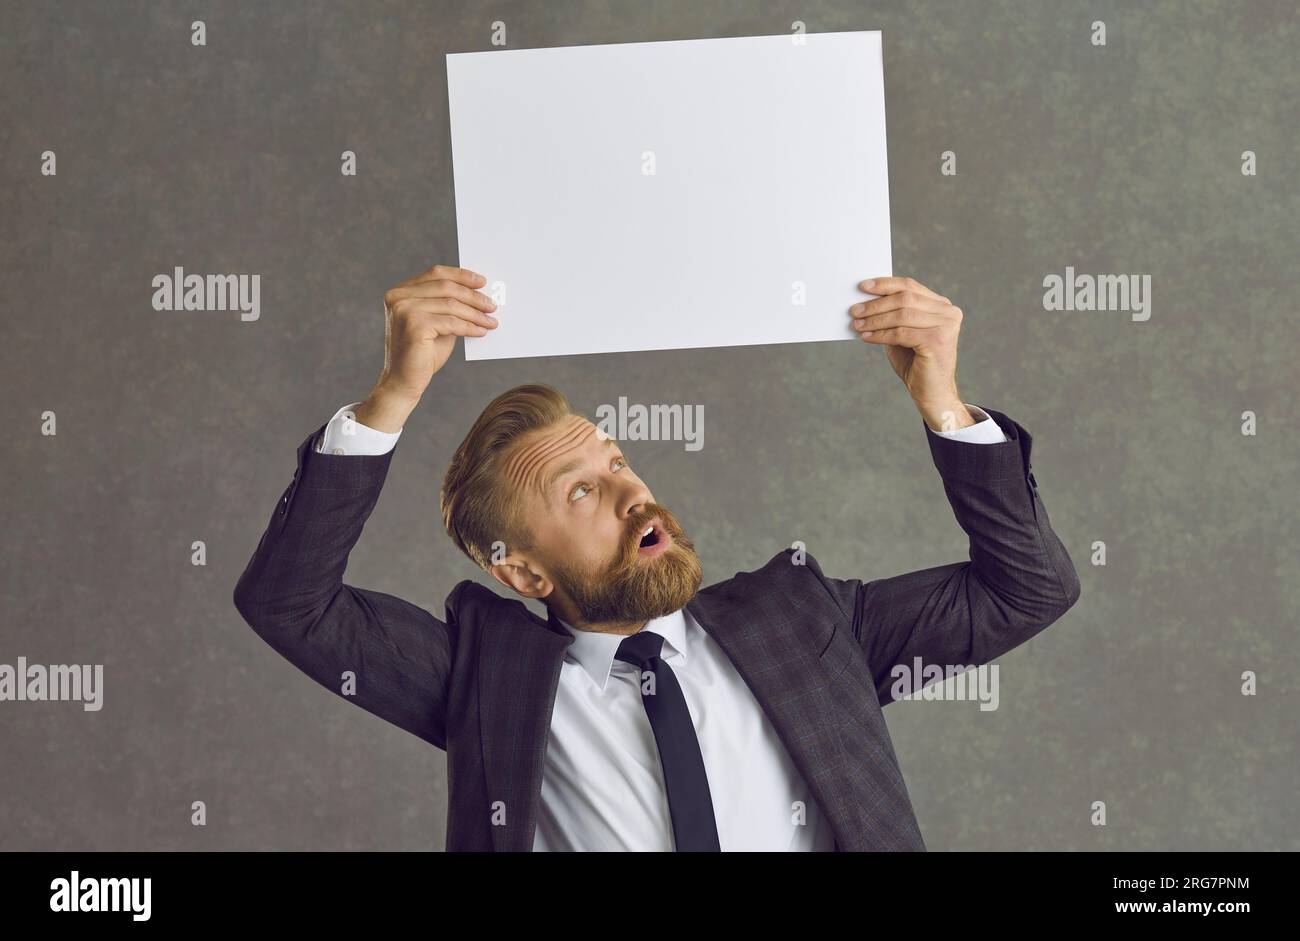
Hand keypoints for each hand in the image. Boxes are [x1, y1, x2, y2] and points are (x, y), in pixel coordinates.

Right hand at [356, 264, 498, 430]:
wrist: (404, 382)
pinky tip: (480, 332)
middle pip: (446, 287)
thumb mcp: (437, 323)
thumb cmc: (422, 354)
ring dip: (476, 314)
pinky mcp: (414, 325)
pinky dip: (470, 327)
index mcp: (401, 292)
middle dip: (473, 296)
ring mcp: (404, 310)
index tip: (482, 281)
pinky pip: (451, 322)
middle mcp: (399, 297)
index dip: (461, 275)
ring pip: (451, 304)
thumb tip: (479, 295)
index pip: (435, 274)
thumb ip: (449, 307)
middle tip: (492, 306)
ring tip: (491, 322)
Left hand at [849, 276, 971, 431]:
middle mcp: (948, 312)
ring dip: (875, 319)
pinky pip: (901, 333)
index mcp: (942, 306)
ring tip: (856, 324)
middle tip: (854, 310)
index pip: (910, 286)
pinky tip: (866, 337)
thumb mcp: (902, 334)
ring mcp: (946, 326)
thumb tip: (864, 302)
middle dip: (876, 304)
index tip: (863, 286)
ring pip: (902, 314)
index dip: (885, 284)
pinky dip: (880, 334)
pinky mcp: (937, 340)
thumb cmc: (915, 363)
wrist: (932, 393)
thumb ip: (892, 316)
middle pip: (905, 298)